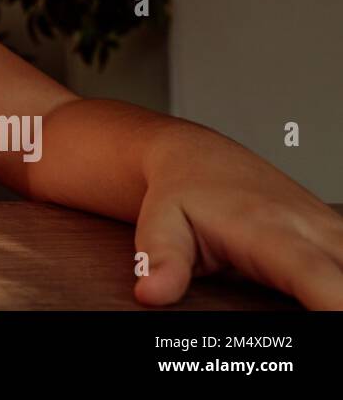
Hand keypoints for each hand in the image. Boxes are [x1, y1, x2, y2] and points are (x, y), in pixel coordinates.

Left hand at [134, 127, 342, 308]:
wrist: (196, 156)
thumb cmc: (179, 191)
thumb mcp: (160, 223)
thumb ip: (161, 260)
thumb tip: (150, 292)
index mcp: (265, 227)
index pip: (311, 272)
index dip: (334, 300)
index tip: (339, 318)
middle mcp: (307, 226)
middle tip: (327, 312)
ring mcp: (328, 228)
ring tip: (328, 304)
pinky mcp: (337, 234)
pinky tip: (332, 295)